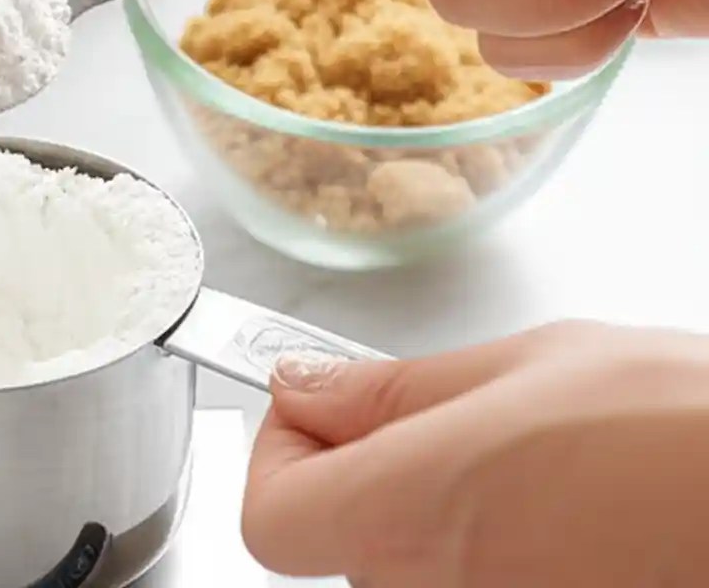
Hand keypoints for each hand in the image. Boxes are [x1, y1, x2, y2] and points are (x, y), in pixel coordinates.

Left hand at [242, 321, 708, 586]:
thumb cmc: (681, 431)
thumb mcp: (523, 368)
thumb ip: (390, 391)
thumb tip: (304, 389)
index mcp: (404, 512)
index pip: (268, 516)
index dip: (280, 454)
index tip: (322, 411)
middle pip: (335, 542)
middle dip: (365, 473)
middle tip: (438, 422)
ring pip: (403, 566)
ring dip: (429, 513)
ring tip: (516, 464)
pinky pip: (467, 585)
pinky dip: (484, 551)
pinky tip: (546, 511)